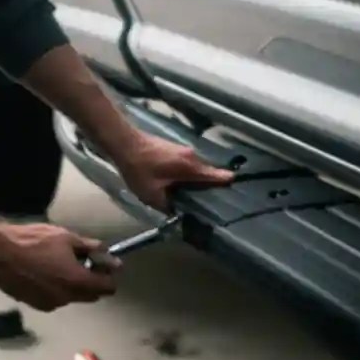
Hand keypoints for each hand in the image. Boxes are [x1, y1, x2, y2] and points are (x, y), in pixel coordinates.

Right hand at [0, 223, 118, 310]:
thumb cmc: (33, 242)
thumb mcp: (66, 238)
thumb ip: (91, 248)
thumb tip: (109, 254)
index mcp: (78, 282)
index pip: (108, 288)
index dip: (109, 275)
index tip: (104, 264)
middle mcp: (67, 298)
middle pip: (91, 295)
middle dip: (92, 281)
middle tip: (83, 261)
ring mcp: (50, 304)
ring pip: (72, 297)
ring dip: (74, 285)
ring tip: (59, 264)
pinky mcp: (36, 305)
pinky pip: (56, 298)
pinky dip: (57, 288)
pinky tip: (44, 272)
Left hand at [114, 132, 233, 210]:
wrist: (124, 143)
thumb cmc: (139, 169)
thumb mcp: (152, 195)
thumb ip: (168, 206)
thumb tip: (179, 216)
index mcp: (191, 167)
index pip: (219, 177)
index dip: (228, 187)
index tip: (235, 198)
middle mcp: (193, 157)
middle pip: (209, 175)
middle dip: (209, 189)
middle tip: (208, 206)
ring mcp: (185, 151)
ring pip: (197, 170)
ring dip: (196, 182)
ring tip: (193, 198)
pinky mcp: (177, 150)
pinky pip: (189, 166)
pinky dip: (188, 175)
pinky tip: (180, 186)